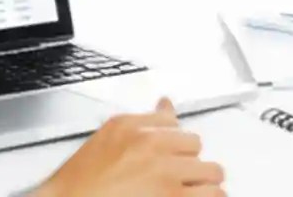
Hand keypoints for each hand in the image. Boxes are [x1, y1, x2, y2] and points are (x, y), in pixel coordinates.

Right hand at [34, 98, 225, 196]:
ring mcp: (167, 179)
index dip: (177, 144)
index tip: (175, 153)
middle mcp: (154, 150)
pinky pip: (213, 196)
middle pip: (197, 147)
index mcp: (136, 130)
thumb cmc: (80, 182)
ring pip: (213, 175)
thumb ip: (143, 120)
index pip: (178, 127)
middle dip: (191, 163)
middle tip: (180, 176)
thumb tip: (167, 104)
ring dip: (206, 184)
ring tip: (195, 192)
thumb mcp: (108, 136)